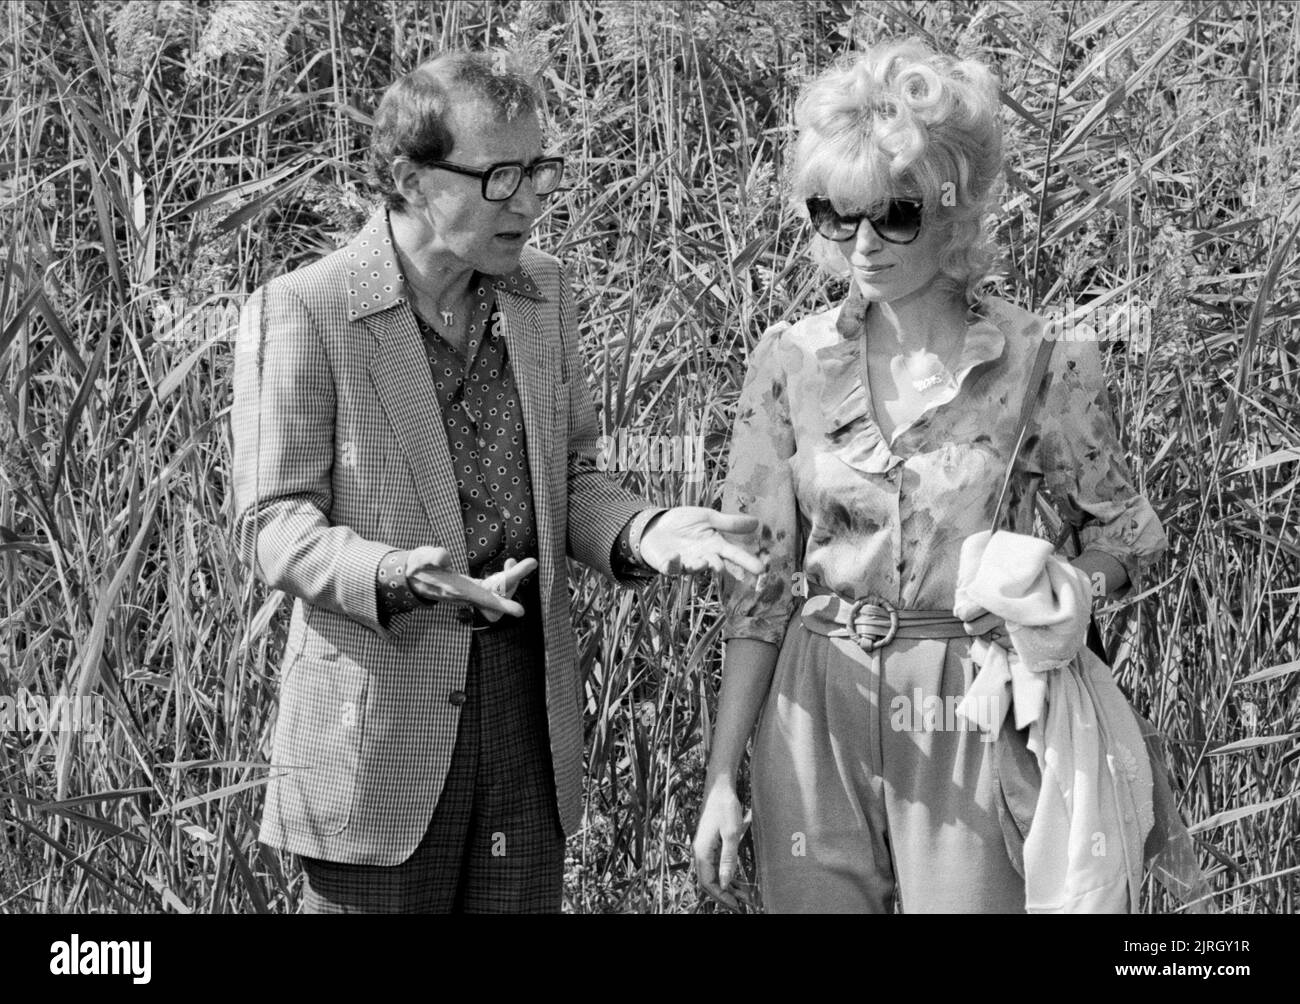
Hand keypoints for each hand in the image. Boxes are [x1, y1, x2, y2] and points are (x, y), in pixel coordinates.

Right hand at [405, 546, 533, 619]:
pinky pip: (497, 590)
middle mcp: (467, 597)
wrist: (412, 579)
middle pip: (498, 595)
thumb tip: (444, 556)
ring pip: (500, 593)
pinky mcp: (475, 590)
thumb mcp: (420, 558)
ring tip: (512, 561)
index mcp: (457, 591)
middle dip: (514, 580)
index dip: (502, 605)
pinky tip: (508, 565)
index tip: (521, 611)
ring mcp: (472, 595)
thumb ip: (431, 556)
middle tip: (526, 561)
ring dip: (511, 579)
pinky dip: (506, 579)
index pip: (484, 599)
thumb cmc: (417, 567)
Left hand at [639, 508, 763, 577]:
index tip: (761, 569)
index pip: (734, 554)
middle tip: (724, 567)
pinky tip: (675, 555)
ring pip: (695, 569)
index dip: (746, 561)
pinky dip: (674, 563)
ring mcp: (686, 563)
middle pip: (717, 565)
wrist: (656, 525)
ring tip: (704, 562)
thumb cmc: (683, 522)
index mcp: (714, 545)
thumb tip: (757, 522)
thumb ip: (729, 523)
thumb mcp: (707, 517)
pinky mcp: (668, 566)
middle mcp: (703, 557)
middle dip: (723, 568)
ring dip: (699, 566)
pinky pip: (672, 568)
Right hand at [692, 779, 752, 910]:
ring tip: (745, 894)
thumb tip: (726, 884)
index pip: (708, 883)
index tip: (736, 905)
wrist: (720, 787)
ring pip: (714, 874)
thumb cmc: (725, 807)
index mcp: (702, 852)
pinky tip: (739, 878)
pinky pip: (717, 864)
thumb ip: (728, 859)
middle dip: (725, 894)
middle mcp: (700, 852)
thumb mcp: (731, 834)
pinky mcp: (711, 843)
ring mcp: (705, 848)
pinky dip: (728, 873)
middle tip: (744, 902)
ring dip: (728, 885)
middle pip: (709, 881)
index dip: (721, 897)